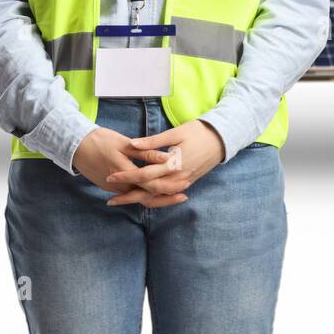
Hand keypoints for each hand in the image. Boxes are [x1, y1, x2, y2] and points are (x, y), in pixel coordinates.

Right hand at [72, 126, 189, 206]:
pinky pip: (131, 193)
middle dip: (167, 198)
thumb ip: (145, 152)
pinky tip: (156, 189)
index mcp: (125, 173)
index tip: (184, 184)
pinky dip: (145, 193)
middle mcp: (119, 186)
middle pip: (148, 197)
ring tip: (175, 194)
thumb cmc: (100, 140)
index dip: (169, 186)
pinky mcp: (111, 188)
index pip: (151, 185)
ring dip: (157, 197)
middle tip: (185, 195)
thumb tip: (166, 158)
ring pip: (139, 197)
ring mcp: (114, 189)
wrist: (75, 146)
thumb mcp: (124, 143)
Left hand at [105, 119, 224, 206]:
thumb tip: (132, 144)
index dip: (126, 176)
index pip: (143, 174)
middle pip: (148, 191)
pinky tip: (144, 198)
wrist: (222, 139)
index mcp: (172, 164)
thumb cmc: (198, 132)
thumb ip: (153, 141)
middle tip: (111, 199)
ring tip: (124, 201)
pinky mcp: (187, 182)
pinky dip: (155, 198)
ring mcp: (183, 182)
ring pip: (158, 196)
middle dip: (129, 195)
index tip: (111, 176)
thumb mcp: (175, 132)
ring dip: (140, 199)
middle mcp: (177, 178)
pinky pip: (167, 194)